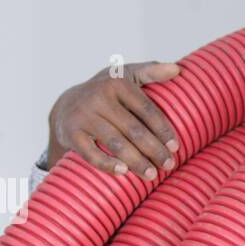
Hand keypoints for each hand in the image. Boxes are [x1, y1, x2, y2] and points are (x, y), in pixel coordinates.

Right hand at [46, 60, 181, 180]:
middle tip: (168, 165)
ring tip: (152, 175)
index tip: (175, 147)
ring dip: (136, 161)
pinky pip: (90, 153)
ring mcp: (83, 116)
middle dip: (154, 150)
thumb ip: (151, 71)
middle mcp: (98, 97)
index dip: (162, 130)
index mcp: (117, 83)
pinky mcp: (71, 133)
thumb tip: (177, 69)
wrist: (66, 105)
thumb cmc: (106, 92)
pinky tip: (124, 171)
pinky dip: (107, 164)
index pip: (146, 109)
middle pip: (133, 129)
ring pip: (115, 143)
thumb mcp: (127, 75)